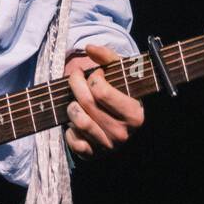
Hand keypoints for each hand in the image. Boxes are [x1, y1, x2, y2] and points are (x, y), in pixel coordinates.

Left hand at [62, 44, 144, 159]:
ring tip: (76, 101)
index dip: (93, 77)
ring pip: (78, 119)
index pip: (100, 90)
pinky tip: (76, 123)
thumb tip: (89, 47)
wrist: (123, 125)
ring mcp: (107, 146)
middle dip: (76, 85)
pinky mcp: (92, 156)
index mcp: (134, 114)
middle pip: (86, 102)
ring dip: (72, 106)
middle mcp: (122, 133)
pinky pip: (72, 141)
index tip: (95, 74)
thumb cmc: (121, 95)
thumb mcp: (121, 74)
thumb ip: (108, 57)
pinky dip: (69, 130)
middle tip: (75, 77)